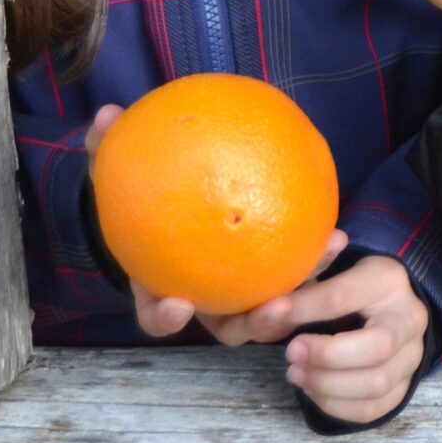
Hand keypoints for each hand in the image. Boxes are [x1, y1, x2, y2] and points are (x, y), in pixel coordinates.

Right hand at [84, 104, 349, 341]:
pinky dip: (316, 257)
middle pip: (230, 327)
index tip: (178, 306)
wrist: (179, 198)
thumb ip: (109, 147)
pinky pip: (297, 271)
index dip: (165, 318)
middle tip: (273, 308)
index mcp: (164, 289)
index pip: (158, 316)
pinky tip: (336, 234)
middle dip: (254, 325)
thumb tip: (105, 115)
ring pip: (273, 309)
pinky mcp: (275, 272)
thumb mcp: (123, 169)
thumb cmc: (147, 194)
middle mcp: (208, 300)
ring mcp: (245, 293)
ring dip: (302, 298)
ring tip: (323, 260)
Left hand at [270, 254, 430, 425]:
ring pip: (376, 384)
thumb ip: (298, 289)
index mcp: (387, 280)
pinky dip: (336, 405)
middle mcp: (409, 319)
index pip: (343, 297)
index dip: (303, 309)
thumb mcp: (328, 273)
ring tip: (296, 374)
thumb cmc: (349, 287)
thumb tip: (265, 314)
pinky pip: (372, 409)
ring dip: (328, 385)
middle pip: (377, 347)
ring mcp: (411, 356)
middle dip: (326, 356)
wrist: (386, 305)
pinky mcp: (404, 386)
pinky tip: (313, 389)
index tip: (269, 314)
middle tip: (291, 353)